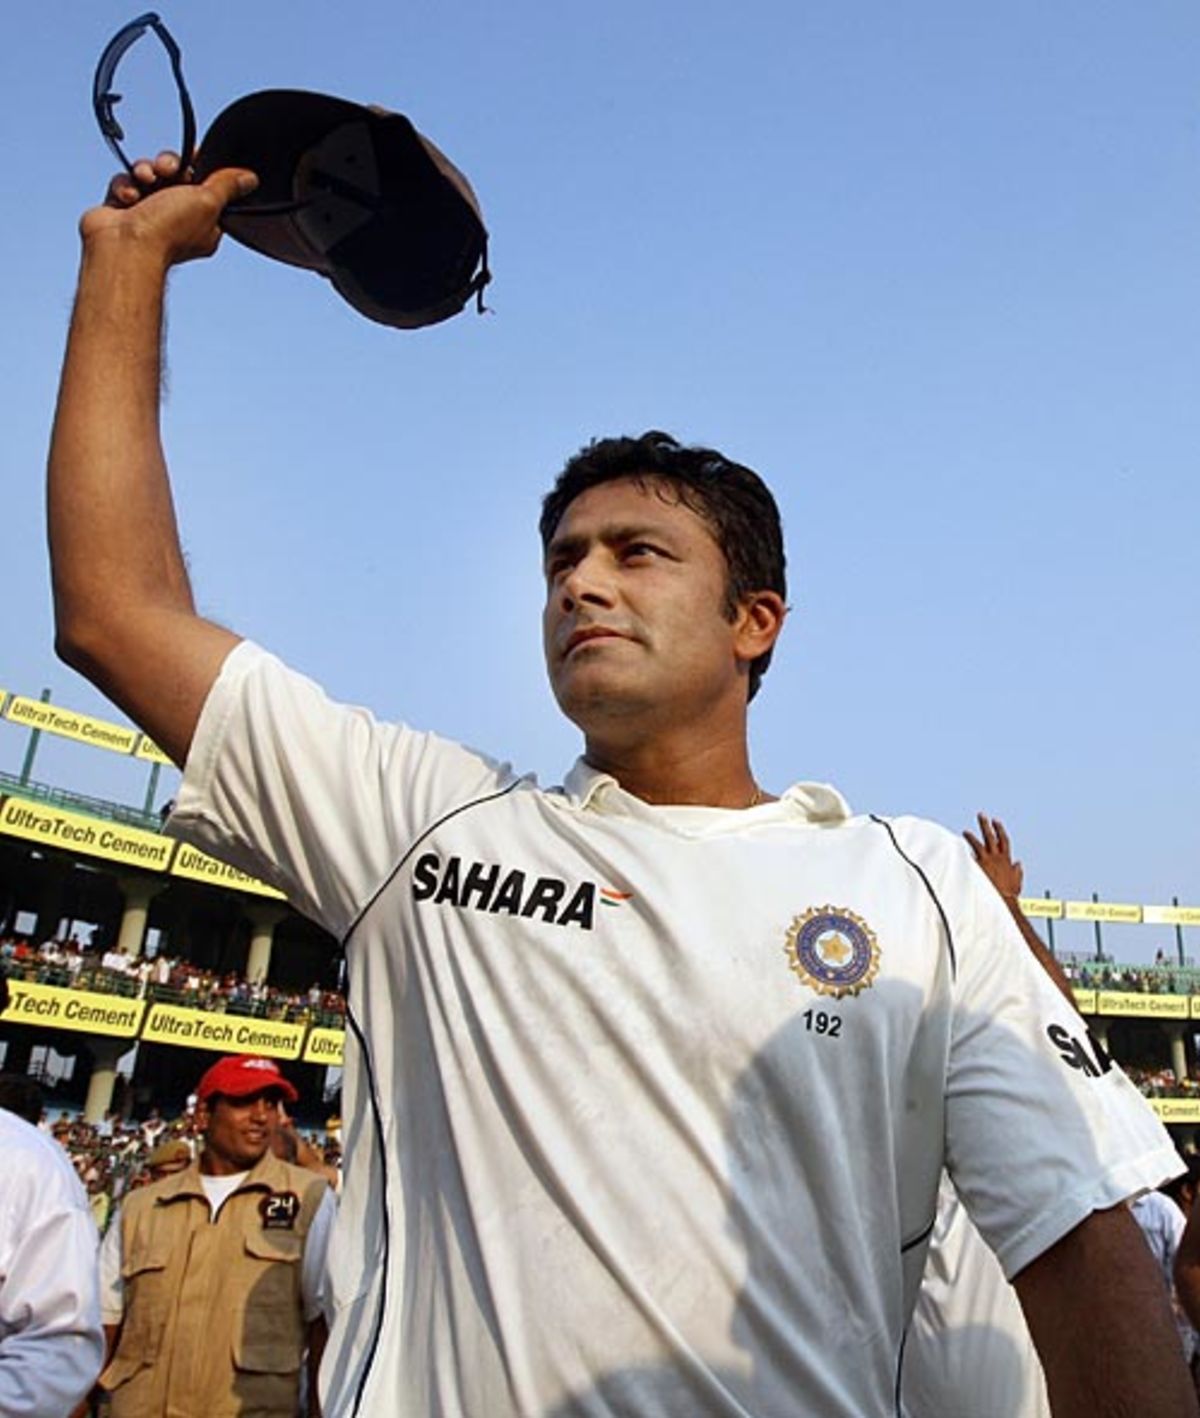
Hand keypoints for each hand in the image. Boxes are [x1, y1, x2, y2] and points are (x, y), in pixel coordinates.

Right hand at [79, 150, 257, 267]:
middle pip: (176, 175)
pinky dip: (125, 186)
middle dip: (169, 164)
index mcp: (204, 222)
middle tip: (168, 169)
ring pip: (148, 175)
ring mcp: (150, 214)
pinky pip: (126, 184)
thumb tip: (250, 179)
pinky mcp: (124, 210)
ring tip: (145, 180)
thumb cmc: (167, 232)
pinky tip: (129, 197)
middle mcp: (178, 219)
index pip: (207, 185)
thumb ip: (228, 186)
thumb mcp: (208, 202)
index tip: (195, 155)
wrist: (125, 247)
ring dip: (146, 171)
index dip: (199, 166)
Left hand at [963, 813, 1022, 901]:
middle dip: (986, 825)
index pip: (1004, 840)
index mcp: (1007, 859)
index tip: (996, 821)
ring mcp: (988, 861)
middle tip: (981, 815)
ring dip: (972, 836)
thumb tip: (1019, 864)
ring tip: (965, 832)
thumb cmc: (1009, 893)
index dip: (1000, 830)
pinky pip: (970, 855)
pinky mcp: (979, 866)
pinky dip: (965, 851)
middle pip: (991, 837)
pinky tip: (958, 849)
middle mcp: (997, 858)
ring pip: (979, 844)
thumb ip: (1017, 871)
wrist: (1003, 900)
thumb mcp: (1016, 880)